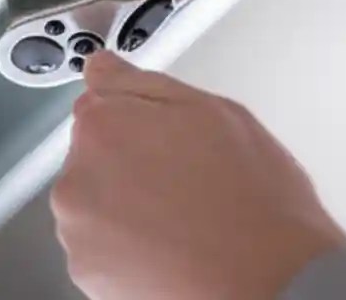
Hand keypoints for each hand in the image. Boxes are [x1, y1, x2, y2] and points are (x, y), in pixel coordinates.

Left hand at [51, 53, 345, 299]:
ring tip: (184, 222)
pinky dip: (126, 250)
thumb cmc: (256, 203)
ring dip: (126, 208)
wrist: (269, 286)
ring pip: (97, 203)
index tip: (165, 137)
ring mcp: (78, 230)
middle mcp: (77, 175)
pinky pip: (101, 249)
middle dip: (131, 162)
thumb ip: (145, 85)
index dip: (140, 117)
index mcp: (104, 123)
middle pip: (96, 153)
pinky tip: (171, 251)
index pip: (101, 99)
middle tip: (186, 181)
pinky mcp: (88, 274)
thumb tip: (104, 68)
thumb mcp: (215, 112)